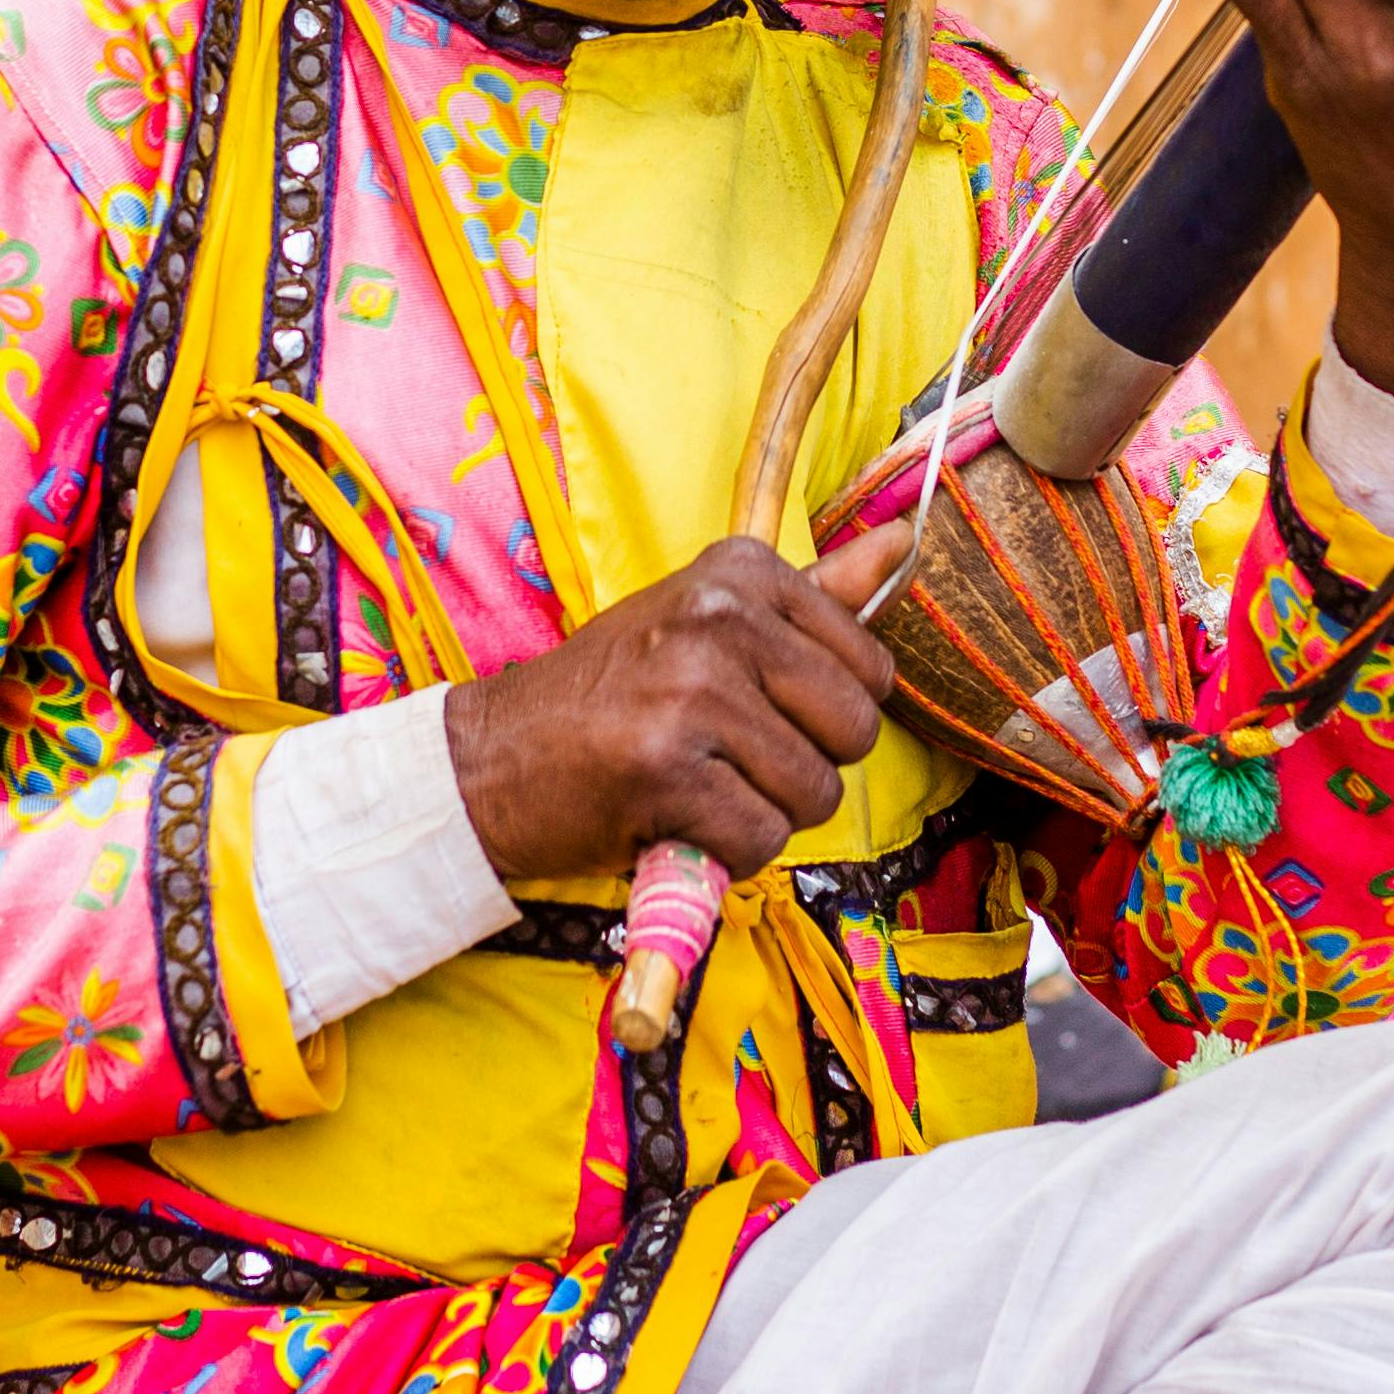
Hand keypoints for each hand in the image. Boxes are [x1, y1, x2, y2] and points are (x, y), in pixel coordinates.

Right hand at [444, 527, 913, 886]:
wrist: (488, 759)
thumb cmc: (609, 697)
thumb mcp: (706, 622)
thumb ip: (813, 594)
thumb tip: (905, 539)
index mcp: (739, 572)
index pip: (870, 668)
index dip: (821, 715)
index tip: (749, 709)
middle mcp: (720, 618)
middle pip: (855, 732)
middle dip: (802, 769)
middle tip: (724, 758)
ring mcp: (693, 692)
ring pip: (814, 793)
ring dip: (761, 815)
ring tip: (694, 787)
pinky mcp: (667, 770)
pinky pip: (762, 840)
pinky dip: (725, 853)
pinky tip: (673, 821)